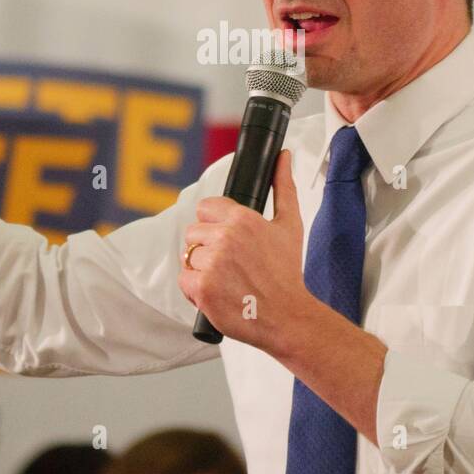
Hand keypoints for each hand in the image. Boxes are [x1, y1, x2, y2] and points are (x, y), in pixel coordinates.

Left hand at [179, 150, 318, 352]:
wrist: (287, 316)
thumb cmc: (287, 273)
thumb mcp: (290, 224)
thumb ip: (283, 186)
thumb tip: (283, 157)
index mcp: (242, 218)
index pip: (205, 208)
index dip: (214, 224)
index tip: (228, 240)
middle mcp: (225, 238)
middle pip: (193, 232)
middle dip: (208, 247)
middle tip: (231, 263)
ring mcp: (212, 264)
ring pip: (188, 257)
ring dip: (202, 269)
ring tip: (227, 280)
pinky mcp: (202, 289)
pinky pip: (184, 280)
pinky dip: (195, 289)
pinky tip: (218, 292)